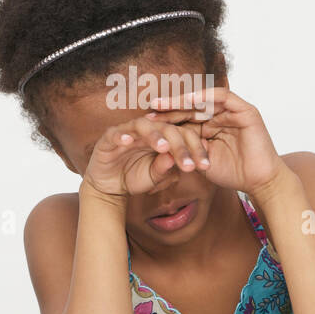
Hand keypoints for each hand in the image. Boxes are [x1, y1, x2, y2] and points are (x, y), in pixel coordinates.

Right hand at [81, 110, 209, 197]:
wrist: (109, 187)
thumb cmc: (134, 178)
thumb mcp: (155, 177)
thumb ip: (166, 169)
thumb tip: (177, 159)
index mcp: (163, 137)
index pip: (183, 136)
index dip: (195, 150)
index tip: (205, 166)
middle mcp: (147, 131)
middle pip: (167, 129)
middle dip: (180, 146)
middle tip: (189, 164)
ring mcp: (127, 131)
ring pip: (143, 125)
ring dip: (154, 135)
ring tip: (163, 148)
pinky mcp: (108, 137)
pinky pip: (115, 133)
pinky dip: (121, 135)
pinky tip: (128, 142)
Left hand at [146, 86, 285, 197]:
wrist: (258, 182)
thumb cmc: (232, 173)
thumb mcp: (201, 159)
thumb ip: (185, 148)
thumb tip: (161, 143)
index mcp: (211, 125)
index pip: (186, 116)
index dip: (167, 117)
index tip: (148, 121)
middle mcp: (221, 115)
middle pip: (193, 105)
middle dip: (171, 106)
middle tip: (152, 107)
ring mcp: (233, 111)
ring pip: (205, 99)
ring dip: (184, 100)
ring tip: (165, 103)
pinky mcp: (245, 110)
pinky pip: (224, 97)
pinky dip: (207, 97)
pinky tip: (190, 100)